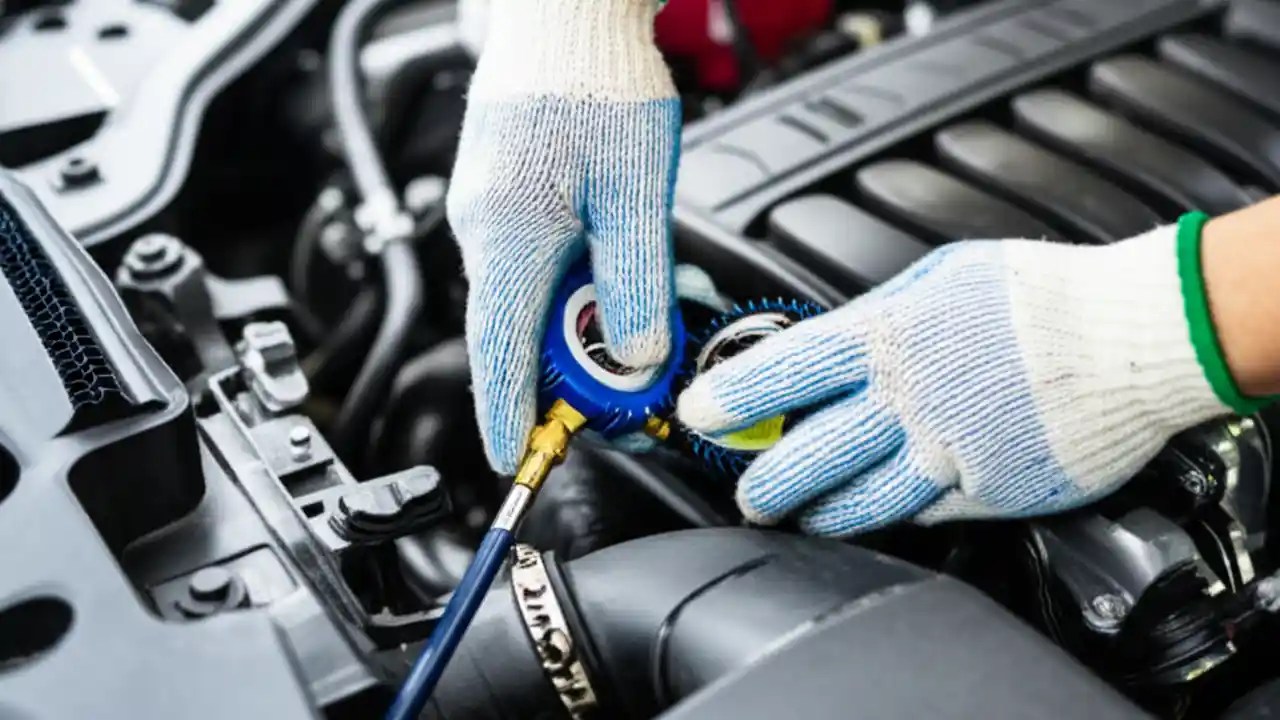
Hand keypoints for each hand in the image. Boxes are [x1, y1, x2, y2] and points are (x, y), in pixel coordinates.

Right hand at [447, 0, 679, 473]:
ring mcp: (486, 206)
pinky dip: (568, 284)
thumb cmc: (599, 77)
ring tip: (629, 327)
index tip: (516, 461)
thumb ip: (635, 285)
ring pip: (527, 296)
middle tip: (620, 391)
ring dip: (574, 324)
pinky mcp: (502, 188)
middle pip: (516, 332)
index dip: (508, 417)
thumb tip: (635, 355)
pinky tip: (609, 274)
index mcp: (508, 238)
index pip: (498, 356)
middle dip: (565, 372)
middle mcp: (482, 227)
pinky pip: (529, 260)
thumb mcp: (637, 194)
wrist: (568, 5)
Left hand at [677, 223, 1231, 535]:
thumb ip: (882, 317)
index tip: (699, 414)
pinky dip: (894, 513)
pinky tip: (879, 512)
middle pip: (809, 453)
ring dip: (818, 512)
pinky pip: (924, 513)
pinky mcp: (987, 492)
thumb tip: (837, 341)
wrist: (1137, 335)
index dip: (733, 397)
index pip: (786, 371)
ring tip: (800, 515)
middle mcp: (908, 399)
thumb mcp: (944, 277)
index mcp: (890, 336)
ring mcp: (947, 451)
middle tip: (748, 489)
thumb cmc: (1044, 296)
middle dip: (765, 479)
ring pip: (858, 500)